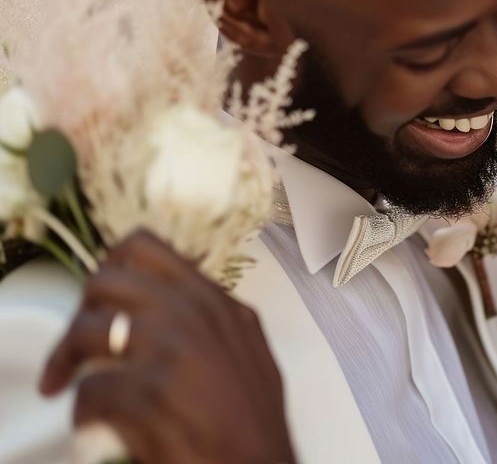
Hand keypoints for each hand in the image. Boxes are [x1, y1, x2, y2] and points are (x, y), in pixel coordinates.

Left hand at [39, 231, 295, 463]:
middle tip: (78, 345)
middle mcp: (194, 314)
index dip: (111, 268)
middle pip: (106, 281)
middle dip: (81, 313)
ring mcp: (171, 350)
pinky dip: (81, 410)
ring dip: (66, 359)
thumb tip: (166, 306)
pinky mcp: (148, 393)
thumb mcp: (247, 348)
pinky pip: (87, 390)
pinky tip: (95, 423)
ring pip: (87, 329)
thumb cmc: (256, 422)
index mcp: (216, 302)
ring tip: (65, 384)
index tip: (103, 296)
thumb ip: (210, 318)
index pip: (146, 248)